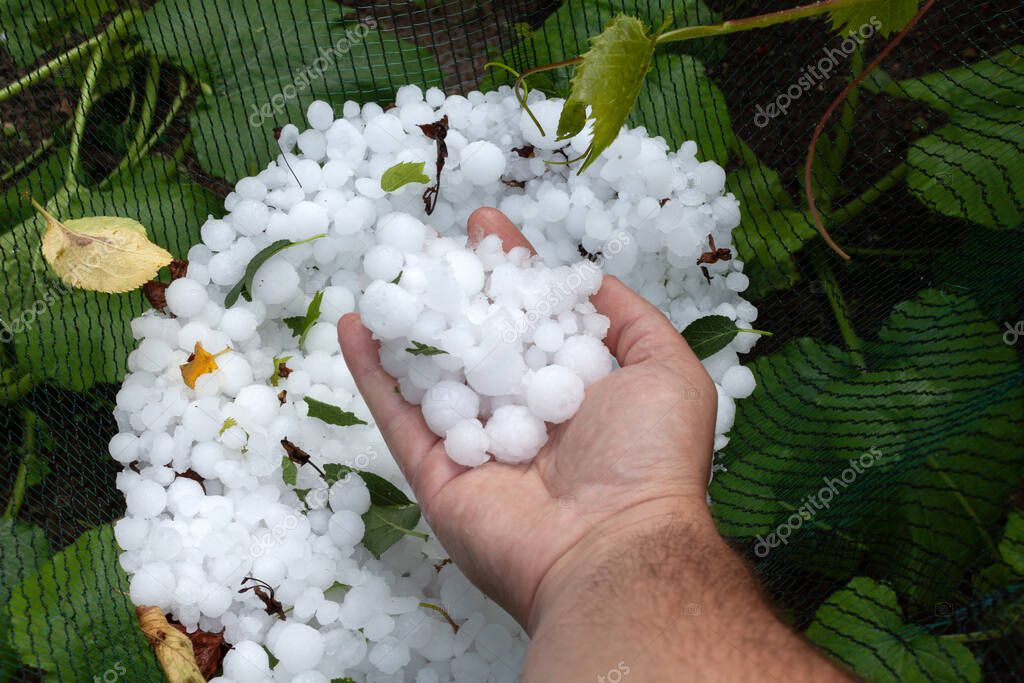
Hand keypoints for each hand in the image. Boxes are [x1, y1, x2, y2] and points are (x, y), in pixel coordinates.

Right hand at [337, 207, 717, 628]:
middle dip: (455, 288)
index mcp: (575, 388)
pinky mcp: (437, 474)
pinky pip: (398, 416)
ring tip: (384, 270)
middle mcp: (524, 413)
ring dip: (407, 322)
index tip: (488, 227)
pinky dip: (372, 372)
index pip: (534, 316)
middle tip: (427, 242)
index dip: (513, 270)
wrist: (613, 544)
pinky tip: (354, 324)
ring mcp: (478, 443)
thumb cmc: (649, 458)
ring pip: (432, 372)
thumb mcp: (667, 370)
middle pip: (479, 338)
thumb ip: (629, 320)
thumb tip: (591, 281)